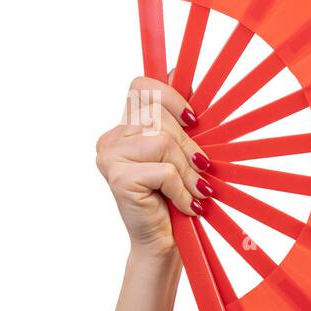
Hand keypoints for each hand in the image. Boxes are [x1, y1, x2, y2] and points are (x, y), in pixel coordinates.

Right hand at [94, 74, 212, 258]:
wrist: (162, 242)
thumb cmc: (174, 197)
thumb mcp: (181, 153)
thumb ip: (178, 118)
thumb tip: (179, 68)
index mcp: (124, 129)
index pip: (141, 86)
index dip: (171, 95)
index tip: (193, 120)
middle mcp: (111, 139)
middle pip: (158, 116)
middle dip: (188, 146)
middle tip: (200, 172)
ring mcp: (110, 157)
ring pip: (163, 141)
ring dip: (187, 171)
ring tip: (194, 192)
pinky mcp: (118, 177)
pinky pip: (164, 170)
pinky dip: (182, 190)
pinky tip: (185, 205)